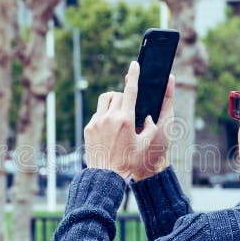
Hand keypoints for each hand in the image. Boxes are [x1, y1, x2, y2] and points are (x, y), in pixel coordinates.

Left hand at [83, 61, 174, 179]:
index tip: (134, 64)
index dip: (133, 76)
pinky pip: (98, 114)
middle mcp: (109, 118)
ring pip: (105, 100)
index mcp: (125, 120)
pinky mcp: (89, 127)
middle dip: (123, 97)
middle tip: (128, 109)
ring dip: (113, 102)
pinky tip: (109, 129)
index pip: (130, 91)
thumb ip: (150, 127)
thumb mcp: (145, 145)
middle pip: (117, 95)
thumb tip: (148, 116)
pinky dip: (104, 116)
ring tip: (118, 114)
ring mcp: (97, 122)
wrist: (106, 175)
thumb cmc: (129, 162)